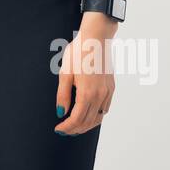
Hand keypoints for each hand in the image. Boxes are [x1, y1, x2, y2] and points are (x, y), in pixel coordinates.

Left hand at [54, 16, 116, 135]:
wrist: (96, 39)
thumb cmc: (78, 53)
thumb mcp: (65, 73)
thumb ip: (63, 95)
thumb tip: (61, 112)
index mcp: (87, 93)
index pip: (77, 119)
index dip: (67, 127)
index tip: (58, 129)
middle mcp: (100, 95)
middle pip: (88, 121)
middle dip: (75, 129)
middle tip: (64, 130)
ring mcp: (107, 92)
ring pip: (98, 117)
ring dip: (87, 125)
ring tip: (75, 126)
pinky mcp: (111, 88)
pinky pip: (105, 108)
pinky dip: (97, 116)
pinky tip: (89, 115)